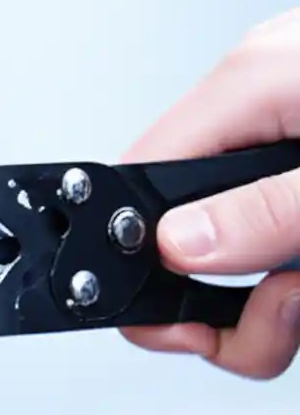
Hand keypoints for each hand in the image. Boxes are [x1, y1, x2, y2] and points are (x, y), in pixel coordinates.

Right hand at [120, 7, 299, 377]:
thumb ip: (267, 209)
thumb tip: (179, 248)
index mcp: (248, 87)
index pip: (130, 183)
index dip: (134, 265)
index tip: (178, 327)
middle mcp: (257, 115)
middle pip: (177, 235)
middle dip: (223, 305)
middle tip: (279, 318)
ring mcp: (286, 145)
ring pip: (231, 257)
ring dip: (275, 306)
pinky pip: (272, 245)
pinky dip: (296, 285)